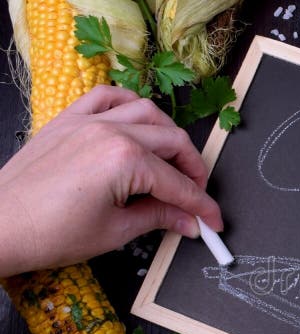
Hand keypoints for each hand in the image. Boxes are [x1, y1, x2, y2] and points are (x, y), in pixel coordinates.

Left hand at [0, 86, 222, 276]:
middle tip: (196, 198)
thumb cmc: (51, 234)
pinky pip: (108, 97)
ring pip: (148, 113)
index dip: (202, 206)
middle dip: (193, 171)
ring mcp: (88, 120)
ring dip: (169, 136)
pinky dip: (130, 106)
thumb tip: (188, 221)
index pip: (179, 184)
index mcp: (125, 160)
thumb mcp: (115, 232)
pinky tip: (138, 125)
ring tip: (173, 162)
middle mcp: (111, 131)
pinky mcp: (68, 120)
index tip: (213, 221)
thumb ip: (159, 218)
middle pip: (173, 143)